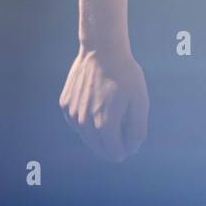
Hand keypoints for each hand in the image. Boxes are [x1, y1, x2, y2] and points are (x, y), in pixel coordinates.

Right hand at [59, 46, 148, 161]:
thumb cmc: (126, 76)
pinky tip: (96, 107)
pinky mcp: (65, 105)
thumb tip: (131, 149)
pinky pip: (77, 124)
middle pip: (100, 150)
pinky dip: (87, 122)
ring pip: (87, 138)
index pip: (116, 154)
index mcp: (105, 125)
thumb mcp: (141, 103)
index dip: (127, 148)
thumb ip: (138, 130)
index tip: (132, 134)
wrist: (101, 51)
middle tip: (124, 124)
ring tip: (111, 112)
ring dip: (100, 133)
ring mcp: (72, 114)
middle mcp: (84, 123)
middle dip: (114, 144)